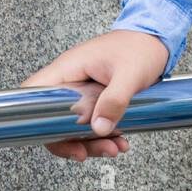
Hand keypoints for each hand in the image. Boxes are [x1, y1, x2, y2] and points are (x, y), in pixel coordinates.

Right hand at [20, 30, 168, 161]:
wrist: (157, 38)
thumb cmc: (141, 46)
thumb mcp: (131, 72)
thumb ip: (115, 99)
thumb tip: (99, 128)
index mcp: (69, 68)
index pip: (34, 93)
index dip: (34, 118)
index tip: (55, 137)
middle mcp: (71, 80)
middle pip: (54, 118)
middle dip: (71, 140)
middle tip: (90, 152)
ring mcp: (83, 90)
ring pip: (73, 124)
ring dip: (92, 141)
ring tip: (115, 147)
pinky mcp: (96, 98)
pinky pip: (91, 121)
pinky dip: (103, 134)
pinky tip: (120, 140)